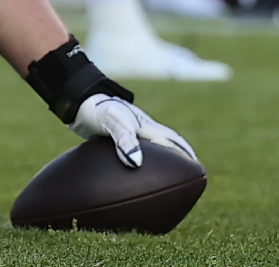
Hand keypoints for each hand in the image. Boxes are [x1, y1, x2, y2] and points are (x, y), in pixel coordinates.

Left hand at [69, 94, 196, 167]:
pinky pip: (135, 152)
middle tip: (188, 176)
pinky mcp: (119, 138)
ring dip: (162, 161)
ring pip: (153, 149)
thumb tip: (136, 164)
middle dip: (180, 158)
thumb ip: (125, 141)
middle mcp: (143, 130)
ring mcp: (132, 133)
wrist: (81, 99)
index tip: (197, 170)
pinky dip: (140, 163)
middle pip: (168, 144)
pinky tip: (134, 174)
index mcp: (148, 127)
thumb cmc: (99, 108)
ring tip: (165, 179)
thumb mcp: (114, 123)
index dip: (186, 156)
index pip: (173, 143)